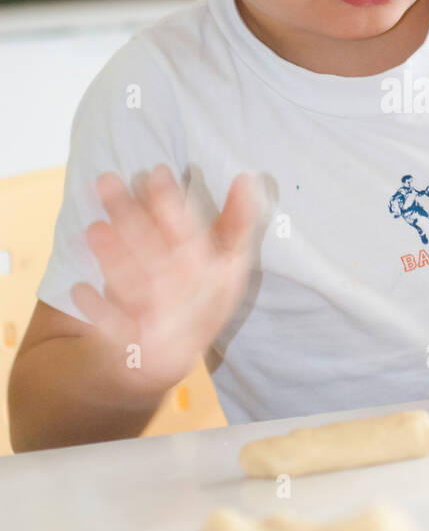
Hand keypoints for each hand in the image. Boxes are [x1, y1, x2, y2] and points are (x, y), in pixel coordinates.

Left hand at [72, 165, 260, 394]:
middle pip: (153, 251)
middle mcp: (182, 293)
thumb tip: (247, 177)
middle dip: (130, 217)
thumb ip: (235, 223)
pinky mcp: (131, 340)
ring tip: (94, 229)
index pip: (189, 231)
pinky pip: (115, 327)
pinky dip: (98, 310)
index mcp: (209, 270)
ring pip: (133, 284)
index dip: (172, 203)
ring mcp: (155, 318)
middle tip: (105, 180)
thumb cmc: (202, 299)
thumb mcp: (228, 264)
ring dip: (114, 259)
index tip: (157, 171)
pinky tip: (79, 289)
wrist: (170, 359)